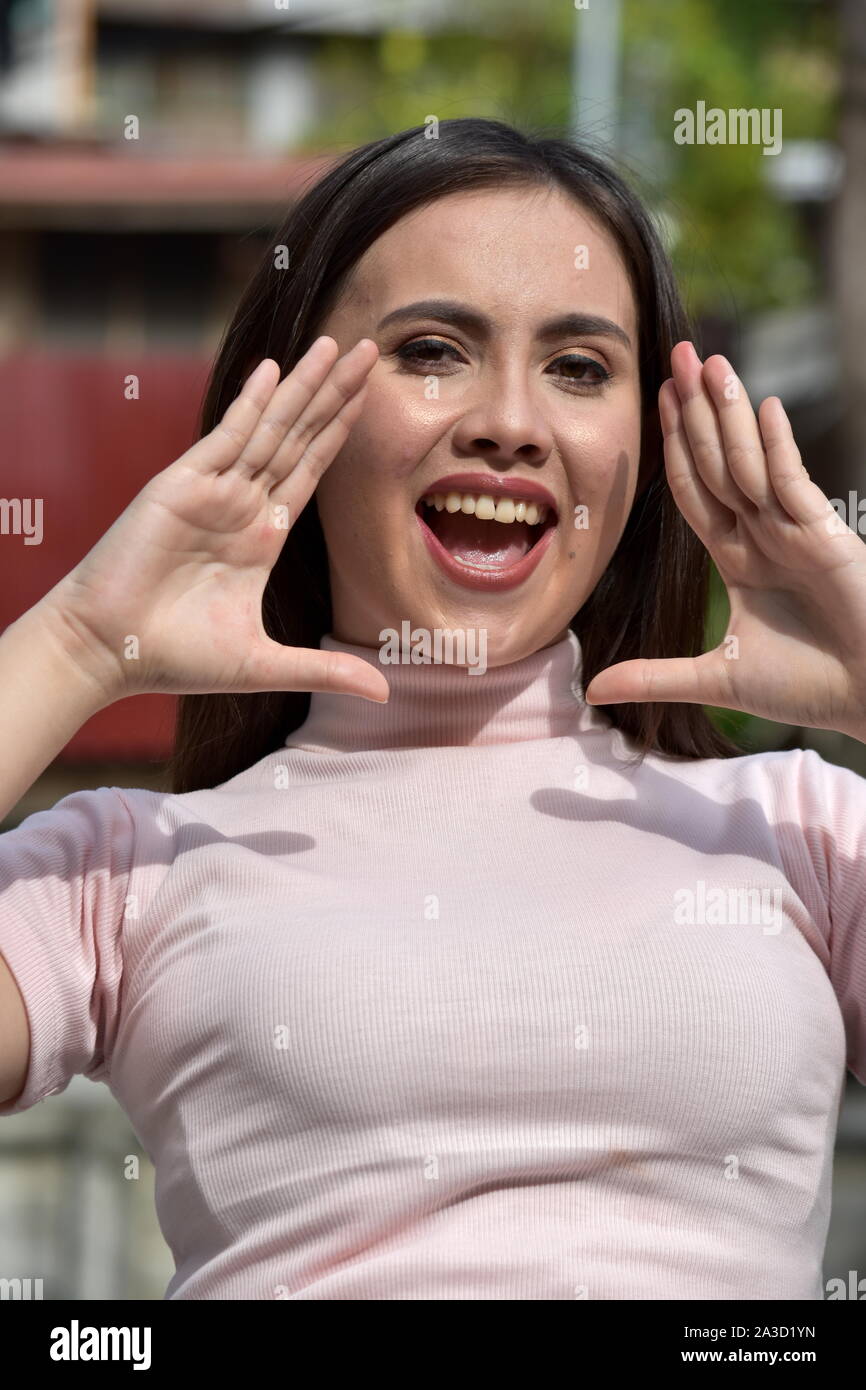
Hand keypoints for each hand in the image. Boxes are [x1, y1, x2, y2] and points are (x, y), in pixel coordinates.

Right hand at [39, 337, 389, 704]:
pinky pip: (224, 437)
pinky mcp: (181, 486)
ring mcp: (213, 490)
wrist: (111, 652)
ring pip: (270, 428)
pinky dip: (250, 404)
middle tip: (371, 349)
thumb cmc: (175, 658)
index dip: (342, 433)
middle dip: (336, 394)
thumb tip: (384, 694)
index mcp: (263, 536)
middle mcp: (242, 504)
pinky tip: (275, 370)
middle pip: (300, 437)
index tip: (374, 397)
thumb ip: (325, 669)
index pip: (312, 470)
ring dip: (304, 387)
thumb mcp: (265, 665)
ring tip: (335, 345)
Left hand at [584, 340, 865, 741]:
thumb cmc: (805, 687)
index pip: (697, 491)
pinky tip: (762, 408)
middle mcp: (764, 535)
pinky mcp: (826, 540)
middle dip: (695, 412)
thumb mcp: (714, 680)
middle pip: (719, 462)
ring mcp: (795, 533)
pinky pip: (795, 486)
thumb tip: (591, 689)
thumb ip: (654, 676)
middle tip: (672, 355)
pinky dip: (779, 449)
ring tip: (708, 363)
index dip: (674, 448)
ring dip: (729, 413)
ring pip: (752, 463)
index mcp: (739, 559)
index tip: (654, 402)